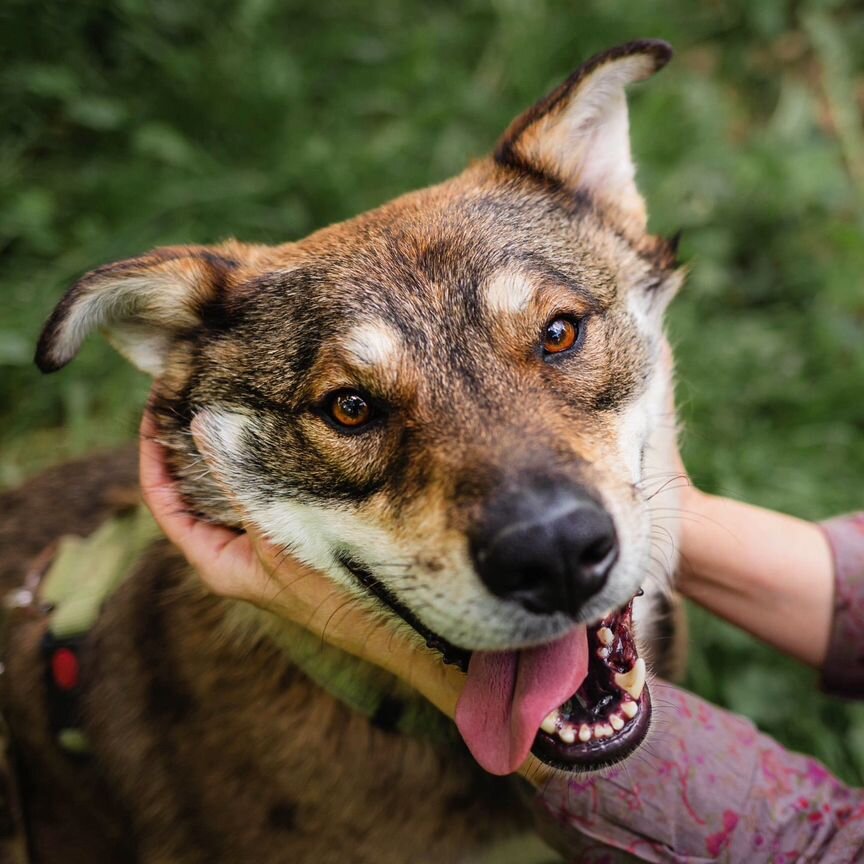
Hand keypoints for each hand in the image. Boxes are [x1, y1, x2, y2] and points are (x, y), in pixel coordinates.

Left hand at [138, 406, 468, 728]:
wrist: (392, 626)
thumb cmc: (334, 590)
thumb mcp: (278, 534)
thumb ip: (242, 480)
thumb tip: (203, 428)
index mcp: (215, 561)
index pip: (162, 501)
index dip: (151, 454)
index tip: (155, 408)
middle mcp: (232, 555)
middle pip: (190, 493)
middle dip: (184, 446)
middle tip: (189, 395)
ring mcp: (262, 549)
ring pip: (228, 492)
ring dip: (222, 452)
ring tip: (224, 406)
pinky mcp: (291, 541)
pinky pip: (260, 495)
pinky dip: (256, 464)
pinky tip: (270, 437)